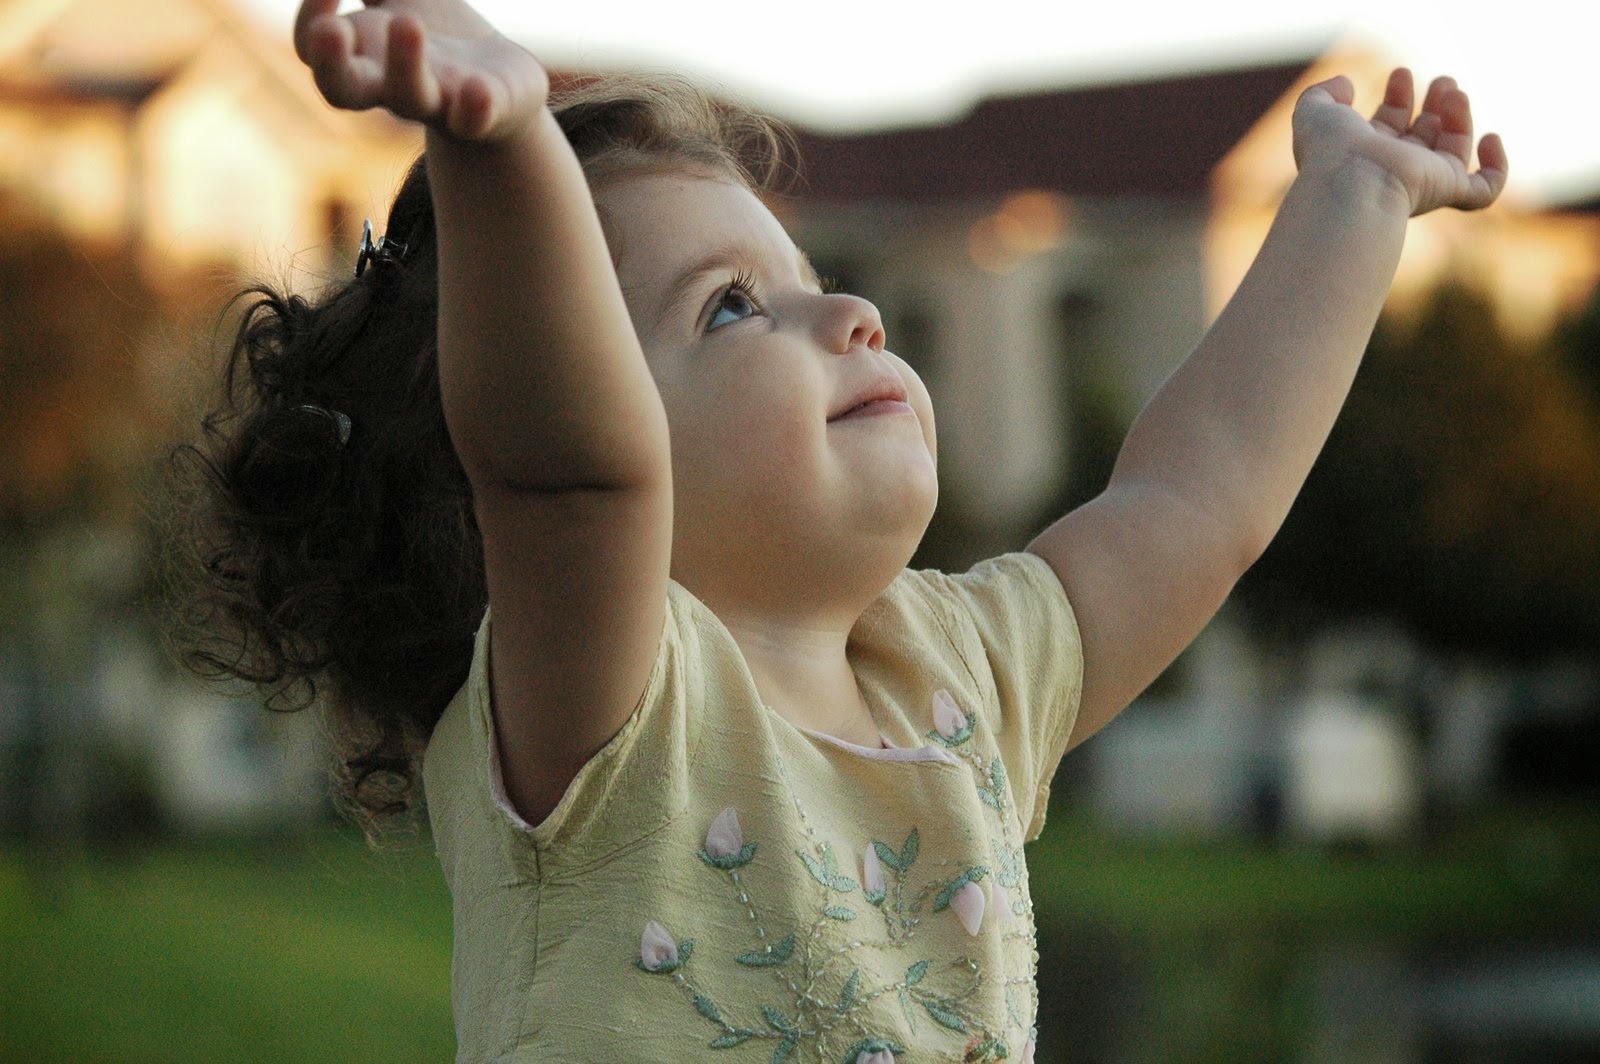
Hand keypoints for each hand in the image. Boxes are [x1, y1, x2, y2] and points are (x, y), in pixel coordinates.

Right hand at [293, 0, 548, 140]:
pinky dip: (474, 108)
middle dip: (331, 62)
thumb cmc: (439, 34)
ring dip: (404, 63)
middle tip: (330, 30)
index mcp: (364, 54)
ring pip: (409, 96)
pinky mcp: (482, 114)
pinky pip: (474, 120)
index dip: (309, 19)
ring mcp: (436, 102)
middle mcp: (390, 85)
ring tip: (407, 22)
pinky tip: (478, 87)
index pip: (314, 48)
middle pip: (343, 89)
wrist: (502, 81)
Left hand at [1293, 68, 1507, 215]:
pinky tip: (1490, 139)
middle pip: (1424, 135)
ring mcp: (1425, 182)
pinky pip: (1483, 191)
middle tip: (1442, 81)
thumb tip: (1345, 84)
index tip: (1399, 72)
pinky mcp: (1448, 190)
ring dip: (1460, 116)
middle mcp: (1397, 169)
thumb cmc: (1331, 151)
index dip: (1398, 96)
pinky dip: (1496, 166)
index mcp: (1367, 153)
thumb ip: (1322, 94)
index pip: (1390, 125)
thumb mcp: (1315, 112)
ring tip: (1453, 93)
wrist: (1351, 184)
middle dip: (1435, 103)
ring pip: (1454, 151)